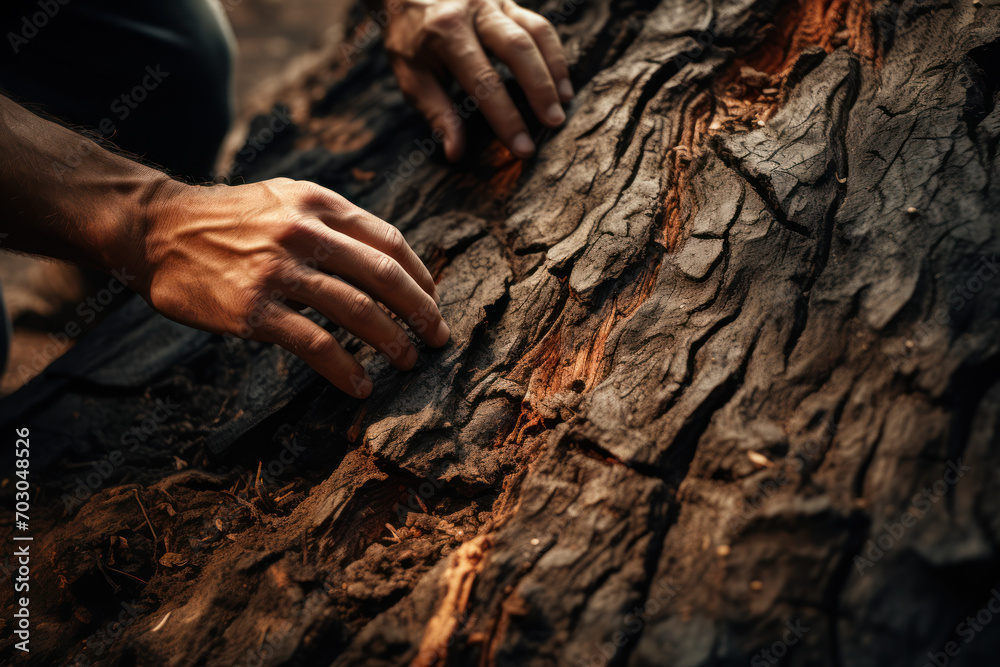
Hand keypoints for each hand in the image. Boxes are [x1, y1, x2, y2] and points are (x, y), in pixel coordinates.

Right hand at [135, 177, 448, 397]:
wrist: (155, 230)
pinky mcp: (253, 310)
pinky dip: (346, 369)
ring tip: (409, 361)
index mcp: (318, 204)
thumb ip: (333, 222)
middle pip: (384, 277)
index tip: (433, 301)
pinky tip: (361, 385)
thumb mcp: (286, 198)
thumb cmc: (229, 219)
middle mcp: (304, 232)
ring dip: (393, 342)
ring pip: (357, 311)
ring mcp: (278, 271)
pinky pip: (315, 344)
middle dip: (421, 312)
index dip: (420, 276)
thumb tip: (386, 259)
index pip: (389, 242)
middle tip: (439, 338)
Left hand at [380, 0, 572, 160]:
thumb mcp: (411, 75)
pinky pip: (539, 25)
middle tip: (554, 123)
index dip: (506, 117)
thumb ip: (436, 112)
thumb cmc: (409, 38)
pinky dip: (554, 53)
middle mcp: (474, 10)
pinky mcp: (508, 0)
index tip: (523, 148)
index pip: (483, 81)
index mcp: (445, 31)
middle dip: (539, 89)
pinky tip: (561, 80)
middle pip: (518, 49)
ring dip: (554, 69)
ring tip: (564, 102)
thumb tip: (456, 152)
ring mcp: (494, 1)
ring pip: (535, 33)